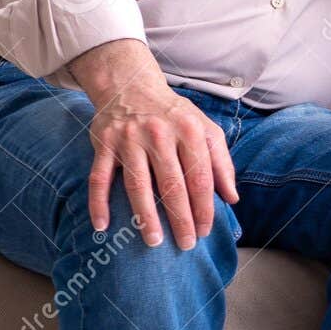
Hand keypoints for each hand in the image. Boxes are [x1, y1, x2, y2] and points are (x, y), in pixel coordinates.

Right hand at [79, 49, 237, 248]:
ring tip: (154, 241)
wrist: (130, 84)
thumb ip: (221, 162)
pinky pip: (99, 178)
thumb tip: (232, 198)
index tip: (205, 231)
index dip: (204, 208)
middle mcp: (159, 134)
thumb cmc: (174, 114)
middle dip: (181, 218)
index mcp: (188, 131)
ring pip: (138, 184)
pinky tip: (103, 226)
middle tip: (186, 244)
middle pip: (171, 185)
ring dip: (145, 216)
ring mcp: (129, 139)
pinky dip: (98, 203)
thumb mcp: (205, 129)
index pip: (200, 178)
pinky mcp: (104, 143)